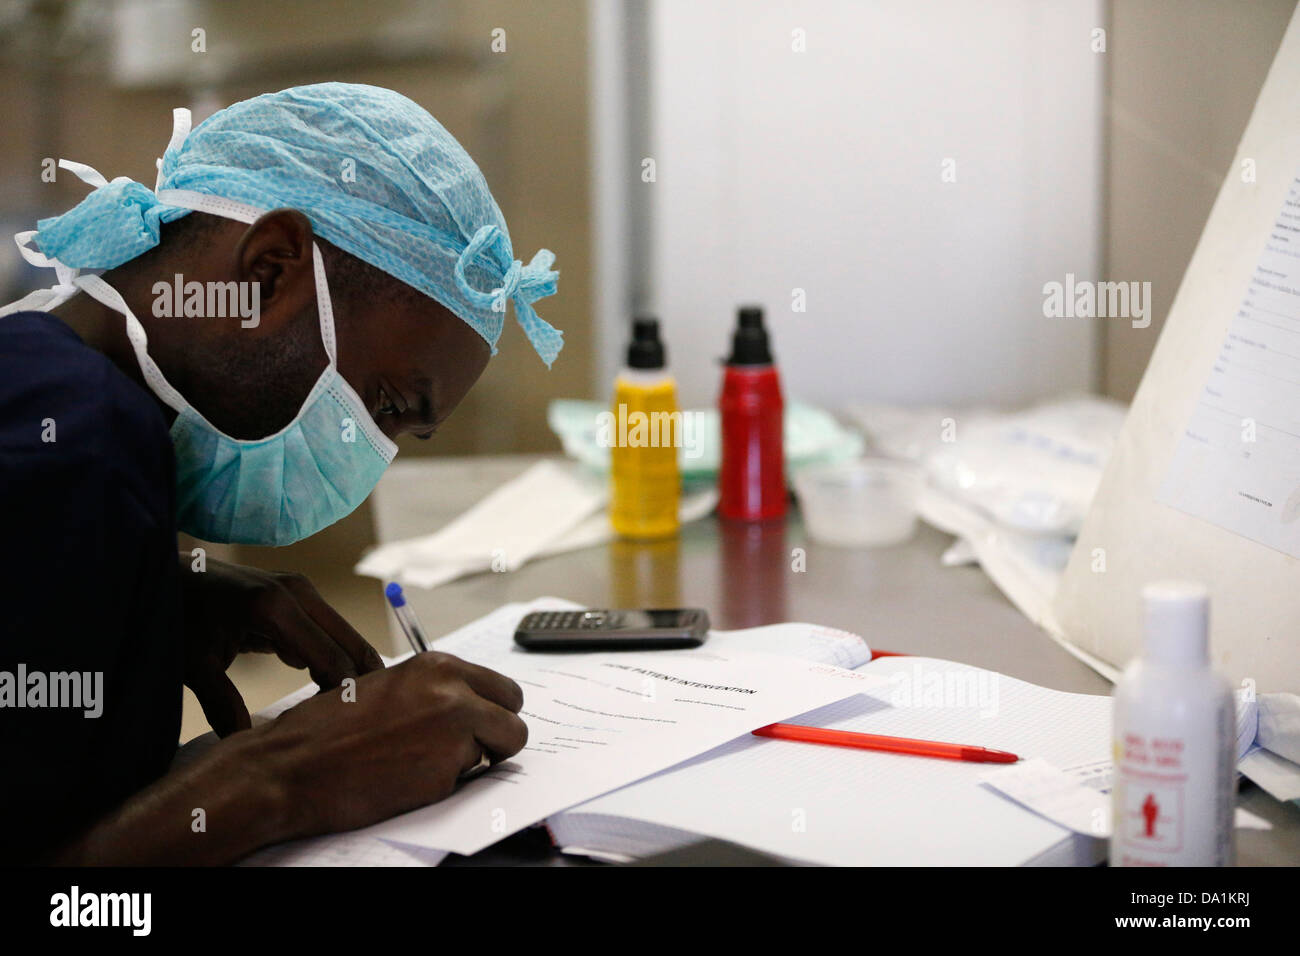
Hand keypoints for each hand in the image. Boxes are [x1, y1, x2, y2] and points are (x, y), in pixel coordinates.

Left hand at [178, 556, 384, 735]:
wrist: (168, 573)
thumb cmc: (177, 616)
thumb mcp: (193, 663)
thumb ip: (222, 703)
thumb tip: (244, 746)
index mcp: (273, 608)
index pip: (330, 658)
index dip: (344, 694)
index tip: (349, 727)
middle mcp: (298, 593)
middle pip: (351, 643)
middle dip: (360, 682)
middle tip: (359, 723)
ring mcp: (302, 590)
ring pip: (344, 637)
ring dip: (347, 670)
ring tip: (343, 712)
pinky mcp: (299, 595)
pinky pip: (328, 632)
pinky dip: (331, 659)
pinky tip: (322, 690)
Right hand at [257, 651, 528, 836]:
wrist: (290, 767)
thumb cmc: (326, 730)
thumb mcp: (385, 686)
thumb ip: (430, 689)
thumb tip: (468, 702)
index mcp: (437, 666)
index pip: (502, 687)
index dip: (492, 711)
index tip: (480, 724)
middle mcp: (453, 692)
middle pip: (515, 715)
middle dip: (499, 735)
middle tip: (470, 750)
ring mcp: (453, 731)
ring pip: (502, 749)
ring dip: (476, 761)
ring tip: (425, 764)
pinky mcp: (445, 772)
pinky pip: (468, 781)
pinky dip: (445, 785)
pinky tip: (406, 780)